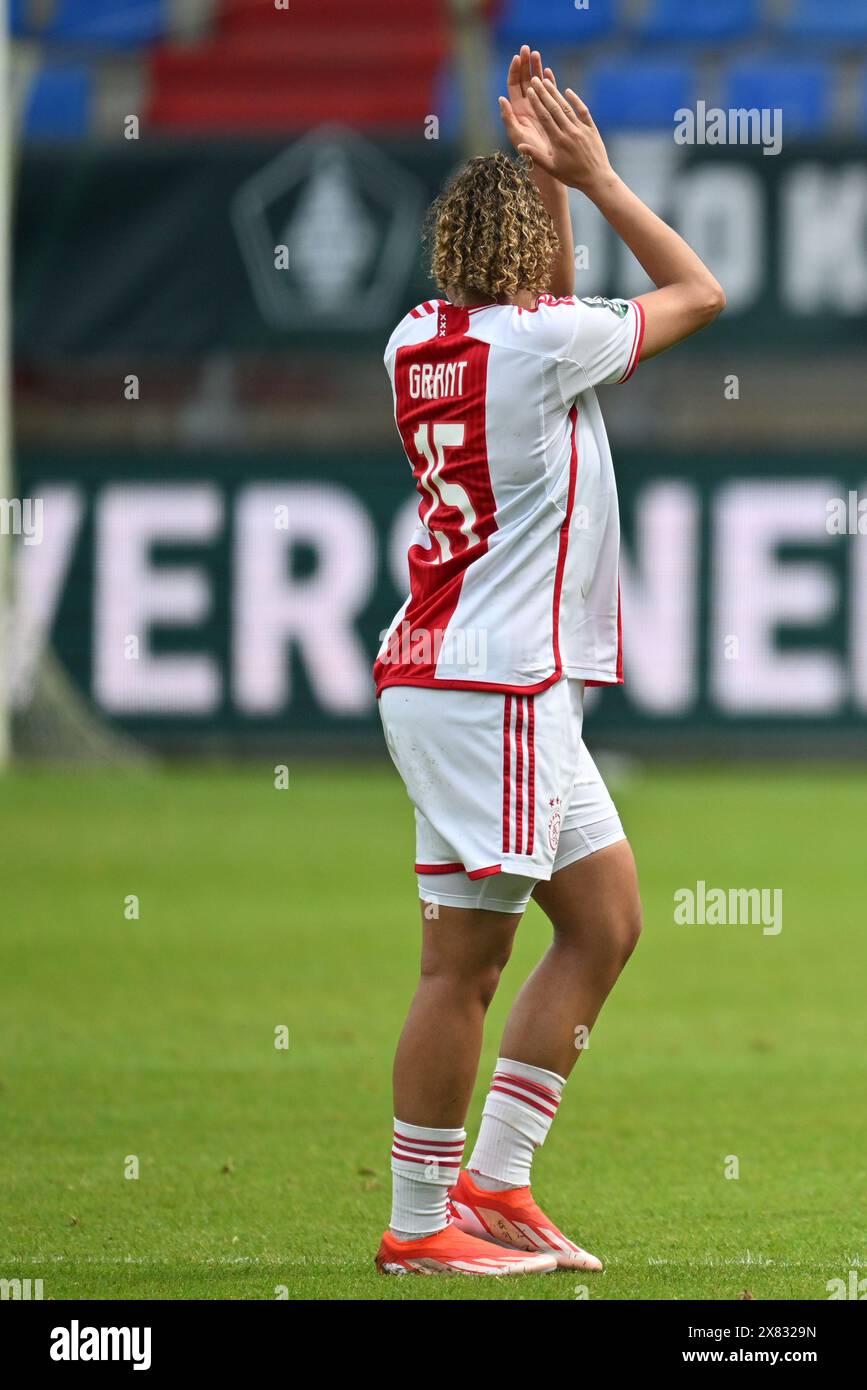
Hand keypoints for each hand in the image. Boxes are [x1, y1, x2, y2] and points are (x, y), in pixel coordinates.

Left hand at [498, 45, 559, 165]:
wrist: (547, 163)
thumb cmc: (530, 153)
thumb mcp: (517, 135)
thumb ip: (508, 118)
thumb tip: (501, 98)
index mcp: (516, 110)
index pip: (513, 85)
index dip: (515, 71)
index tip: (517, 57)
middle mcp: (526, 106)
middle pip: (524, 80)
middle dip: (526, 64)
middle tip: (527, 49)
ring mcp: (538, 107)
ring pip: (536, 83)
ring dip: (537, 68)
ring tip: (537, 53)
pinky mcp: (549, 110)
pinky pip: (549, 92)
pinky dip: (549, 81)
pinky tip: (549, 71)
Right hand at [516, 76, 614, 196]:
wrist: (597, 179)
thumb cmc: (572, 176)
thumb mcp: (552, 169)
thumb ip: (535, 156)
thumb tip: (519, 146)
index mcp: (558, 141)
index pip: (545, 118)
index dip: (537, 103)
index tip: (530, 91)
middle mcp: (570, 132)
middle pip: (554, 108)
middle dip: (544, 93)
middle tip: (535, 80)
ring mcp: (582, 129)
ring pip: (567, 107)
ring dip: (556, 93)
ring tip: (547, 81)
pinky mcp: (592, 129)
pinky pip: (583, 111)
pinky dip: (575, 100)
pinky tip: (568, 91)